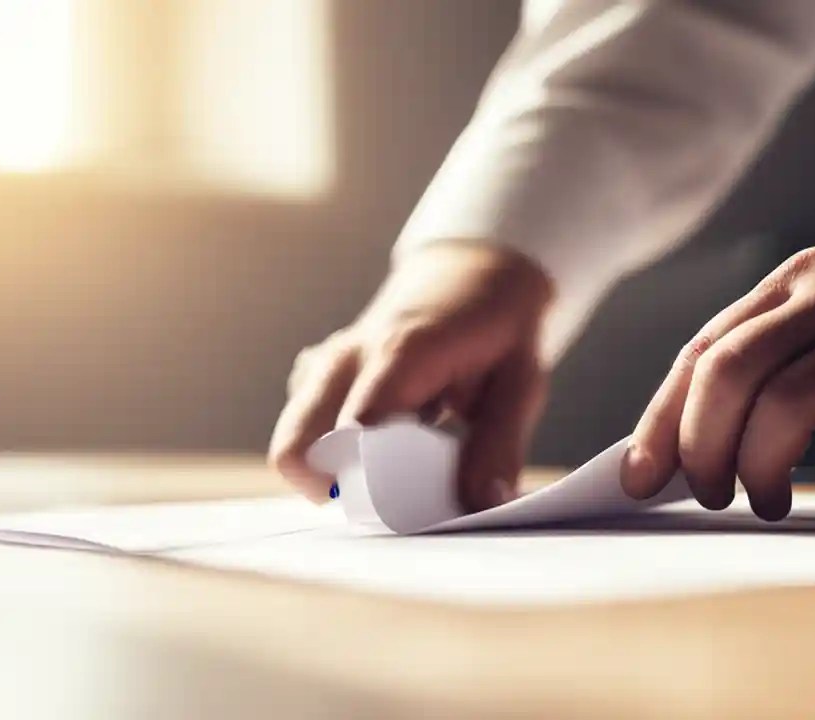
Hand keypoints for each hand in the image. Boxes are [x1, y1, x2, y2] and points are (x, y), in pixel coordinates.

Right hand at [269, 243, 553, 510]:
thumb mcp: (521, 381)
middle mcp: (347, 359)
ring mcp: (325, 364)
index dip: (375, 482)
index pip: (358, 432)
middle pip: (297, 445)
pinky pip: (304, 425)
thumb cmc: (498, 326)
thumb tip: (481, 504)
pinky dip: (332, 450)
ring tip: (395, 464)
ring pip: (294, 439)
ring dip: (334, 470)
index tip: (410, 510)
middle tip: (395, 500)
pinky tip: (381, 441)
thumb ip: (499, 445)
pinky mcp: (318, 374)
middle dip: (339, 488)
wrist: (473, 271)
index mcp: (399, 354)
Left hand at [621, 206, 814, 519]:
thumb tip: (696, 432)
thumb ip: (774, 348)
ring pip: (789, 404)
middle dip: (701, 448)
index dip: (661, 421)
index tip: (638, 476)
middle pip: (729, 375)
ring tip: (765, 500)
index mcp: (794, 281)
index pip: (702, 353)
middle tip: (709, 493)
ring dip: (760, 468)